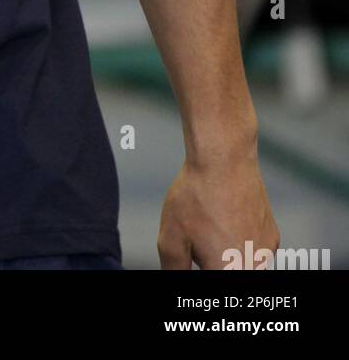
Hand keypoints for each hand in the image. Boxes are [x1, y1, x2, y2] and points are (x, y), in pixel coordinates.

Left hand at [158, 154, 278, 268]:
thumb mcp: (171, 238)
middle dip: (213, 265)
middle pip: (229, 273)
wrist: (224, 160)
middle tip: (201, 241)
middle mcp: (253, 269)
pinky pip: (254, 251)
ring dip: (229, 258)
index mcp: (228, 273)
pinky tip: (227, 219)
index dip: (202, 267)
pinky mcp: (272, 238)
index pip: (214, 285)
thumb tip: (176, 279)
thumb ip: (175, 270)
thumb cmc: (196, 197)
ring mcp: (266, 254)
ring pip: (243, 266)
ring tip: (212, 226)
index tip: (197, 255)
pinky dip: (241, 243)